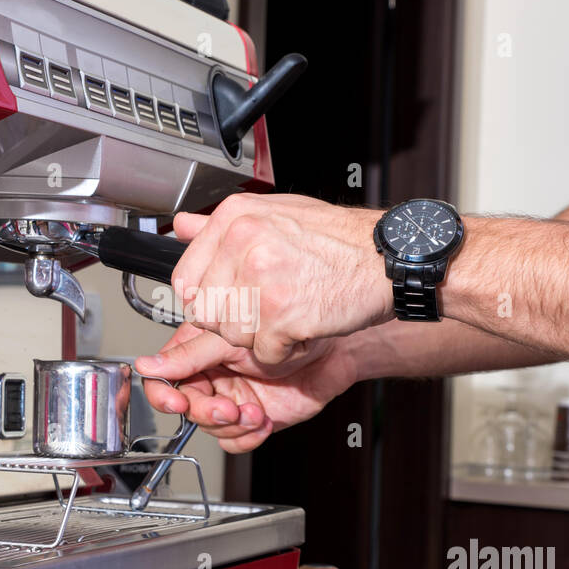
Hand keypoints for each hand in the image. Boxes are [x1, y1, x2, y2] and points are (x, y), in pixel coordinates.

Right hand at [135, 323, 360, 452]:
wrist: (332, 351)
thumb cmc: (288, 329)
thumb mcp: (231, 339)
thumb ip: (188, 355)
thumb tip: (147, 364)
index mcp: (197, 353)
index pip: (163, 378)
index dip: (164, 395)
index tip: (177, 402)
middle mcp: (211, 377)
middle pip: (186, 409)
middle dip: (207, 413)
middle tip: (227, 408)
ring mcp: (230, 399)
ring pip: (210, 429)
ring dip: (232, 425)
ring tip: (254, 411)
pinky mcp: (250, 420)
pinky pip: (233, 442)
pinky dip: (247, 436)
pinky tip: (263, 419)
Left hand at [171, 193, 391, 364]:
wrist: (387, 257)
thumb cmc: (338, 240)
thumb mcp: (276, 214)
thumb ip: (223, 226)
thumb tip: (181, 227)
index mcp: (234, 218)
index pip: (185, 279)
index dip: (206, 300)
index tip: (229, 301)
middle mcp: (242, 243)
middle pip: (206, 313)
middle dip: (234, 323)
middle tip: (268, 311)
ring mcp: (261, 279)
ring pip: (232, 337)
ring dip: (261, 339)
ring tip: (290, 316)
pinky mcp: (281, 315)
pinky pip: (264, 354)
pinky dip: (285, 353)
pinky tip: (304, 329)